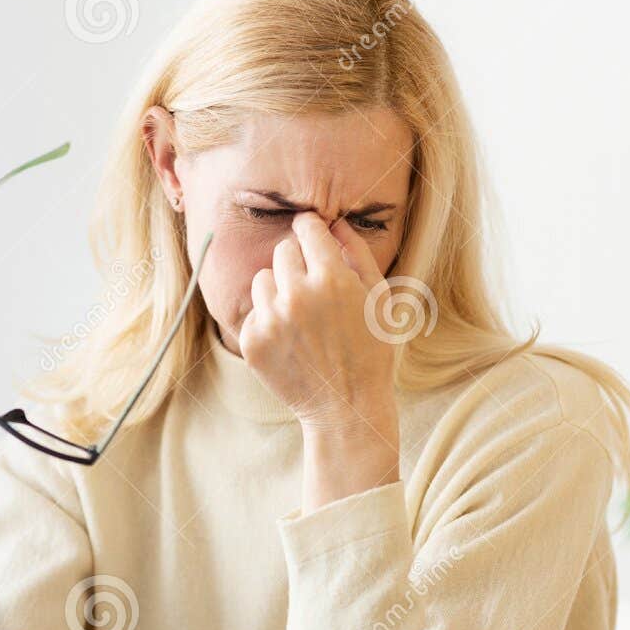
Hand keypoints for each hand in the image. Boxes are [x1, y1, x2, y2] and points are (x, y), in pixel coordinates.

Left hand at [238, 212, 397, 434]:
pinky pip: (254, 312)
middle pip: (282, 250)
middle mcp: (297, 295)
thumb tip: (335, 222)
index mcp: (332, 279)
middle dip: (297, 262)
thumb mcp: (377, 300)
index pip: (307, 228)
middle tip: (314, 288)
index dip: (310, 228)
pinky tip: (291, 341)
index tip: (310, 233)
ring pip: (263, 279)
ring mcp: (270, 320)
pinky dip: (268, 322)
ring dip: (279, 291)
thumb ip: (358, 254)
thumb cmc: (370, 352)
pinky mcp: (251, 341)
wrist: (345, 407)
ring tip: (301, 317)